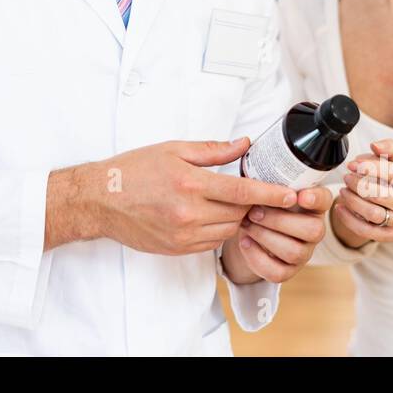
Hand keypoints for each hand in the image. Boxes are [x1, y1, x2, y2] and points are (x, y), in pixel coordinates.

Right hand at [83, 138, 298, 255]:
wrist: (101, 200)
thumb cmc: (134, 170)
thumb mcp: (173, 149)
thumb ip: (213, 149)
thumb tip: (243, 144)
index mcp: (190, 184)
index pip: (241, 190)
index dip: (270, 194)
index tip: (290, 195)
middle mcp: (189, 213)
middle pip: (239, 212)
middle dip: (252, 202)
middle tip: (256, 191)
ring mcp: (183, 235)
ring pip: (228, 229)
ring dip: (236, 216)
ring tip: (230, 201)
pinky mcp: (178, 248)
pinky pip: (212, 242)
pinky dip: (219, 229)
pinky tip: (210, 214)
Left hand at [222, 184, 334, 283]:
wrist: (251, 226)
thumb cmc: (262, 202)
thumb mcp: (266, 187)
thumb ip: (267, 179)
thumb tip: (251, 163)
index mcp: (312, 204)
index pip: (324, 200)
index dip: (316, 199)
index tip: (301, 196)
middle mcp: (314, 229)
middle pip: (312, 230)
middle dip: (279, 221)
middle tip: (254, 212)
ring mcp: (304, 252)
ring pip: (294, 252)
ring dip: (265, 237)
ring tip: (246, 225)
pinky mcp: (289, 270)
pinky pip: (278, 272)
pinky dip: (257, 257)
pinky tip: (245, 242)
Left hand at [335, 138, 392, 269]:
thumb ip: (389, 149)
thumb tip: (374, 145)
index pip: (392, 173)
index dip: (370, 167)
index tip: (353, 164)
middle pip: (379, 194)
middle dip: (357, 184)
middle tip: (346, 177)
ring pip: (372, 213)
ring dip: (352, 201)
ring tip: (343, 191)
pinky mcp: (388, 235)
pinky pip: (366, 230)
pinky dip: (349, 220)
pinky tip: (340, 208)